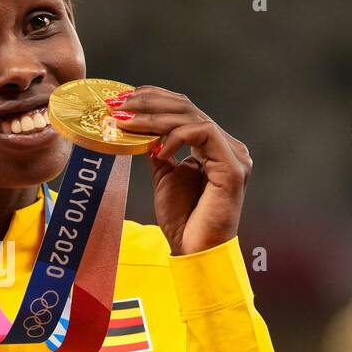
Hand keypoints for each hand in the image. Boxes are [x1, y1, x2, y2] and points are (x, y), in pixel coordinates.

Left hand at [105, 86, 252, 255]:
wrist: (195, 251)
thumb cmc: (183, 220)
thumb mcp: (165, 177)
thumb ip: (158, 151)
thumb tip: (142, 130)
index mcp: (214, 147)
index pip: (184, 110)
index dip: (153, 99)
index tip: (120, 100)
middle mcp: (227, 147)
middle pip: (187, 108)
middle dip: (148, 102)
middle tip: (117, 104)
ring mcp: (233, 155)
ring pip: (192, 117)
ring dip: (154, 117)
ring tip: (125, 123)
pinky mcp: (232, 167)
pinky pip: (203, 133)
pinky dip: (176, 137)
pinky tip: (156, 151)